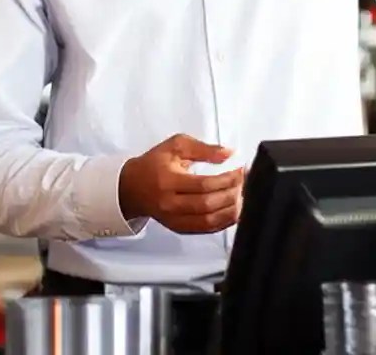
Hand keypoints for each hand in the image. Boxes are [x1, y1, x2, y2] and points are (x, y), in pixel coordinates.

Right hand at [117, 134, 244, 233]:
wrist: (133, 187)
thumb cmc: (154, 164)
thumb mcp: (175, 146)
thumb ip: (203, 148)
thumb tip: (228, 154)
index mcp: (167, 180)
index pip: (203, 184)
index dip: (227, 178)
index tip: (240, 170)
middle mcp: (169, 203)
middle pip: (208, 204)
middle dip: (232, 193)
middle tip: (243, 182)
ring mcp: (174, 219)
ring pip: (210, 221)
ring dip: (231, 209)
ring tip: (240, 195)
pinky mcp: (179, 228)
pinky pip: (206, 229)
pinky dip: (224, 221)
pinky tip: (233, 210)